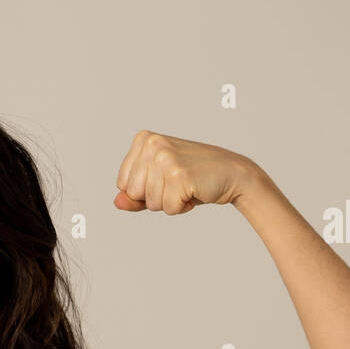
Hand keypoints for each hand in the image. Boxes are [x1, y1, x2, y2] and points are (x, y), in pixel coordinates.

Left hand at [114, 130, 258, 213]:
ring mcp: (165, 158)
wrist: (232, 173)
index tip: (166, 178)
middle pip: (134, 193)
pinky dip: (182, 207)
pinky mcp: (179, 175)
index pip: (123, 184)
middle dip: (156, 197)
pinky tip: (194, 191)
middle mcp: (152, 144)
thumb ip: (134, 194)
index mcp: (144, 140)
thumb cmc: (194, 176)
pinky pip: (168, 208)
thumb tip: (117, 202)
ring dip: (170, 202)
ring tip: (187, 185)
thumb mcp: (159, 182)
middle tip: (178, 183)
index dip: (144, 190)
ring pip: (150, 203)